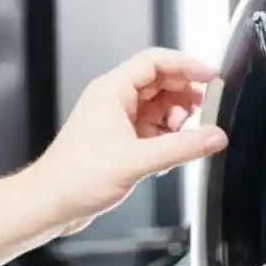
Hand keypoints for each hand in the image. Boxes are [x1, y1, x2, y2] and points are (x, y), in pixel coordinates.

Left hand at [23, 47, 228, 235]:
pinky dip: (167, 138)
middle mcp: (114, 101)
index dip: (186, 65)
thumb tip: (215, 136)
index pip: (155, 62)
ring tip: (183, 138)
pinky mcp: (121, 142)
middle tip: (206, 111)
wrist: (49, 204)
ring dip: (176, 120)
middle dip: (185, 95)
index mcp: (112, 91)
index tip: (210, 77)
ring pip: (159, 107)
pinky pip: (154, 129)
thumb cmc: (74, 178)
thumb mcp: (137, 161)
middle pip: (161, 82)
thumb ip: (182, 148)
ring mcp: (118, 121)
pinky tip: (169, 154)